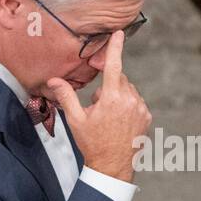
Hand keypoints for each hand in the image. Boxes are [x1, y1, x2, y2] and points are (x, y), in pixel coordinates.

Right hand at [46, 30, 150, 181]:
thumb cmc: (93, 144)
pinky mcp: (146, 115)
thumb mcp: (76, 120)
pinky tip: (118, 121)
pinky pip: (136, 101)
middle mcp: (129, 100)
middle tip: (96, 106)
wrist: (112, 166)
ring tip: (108, 117)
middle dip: (107, 86)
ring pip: (127, 89)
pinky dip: (127, 104)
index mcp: (112, 98)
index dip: (115, 47)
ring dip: (117, 95)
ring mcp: (140, 108)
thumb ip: (66, 96)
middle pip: (118, 78)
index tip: (118, 34)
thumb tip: (54, 80)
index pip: (113, 65)